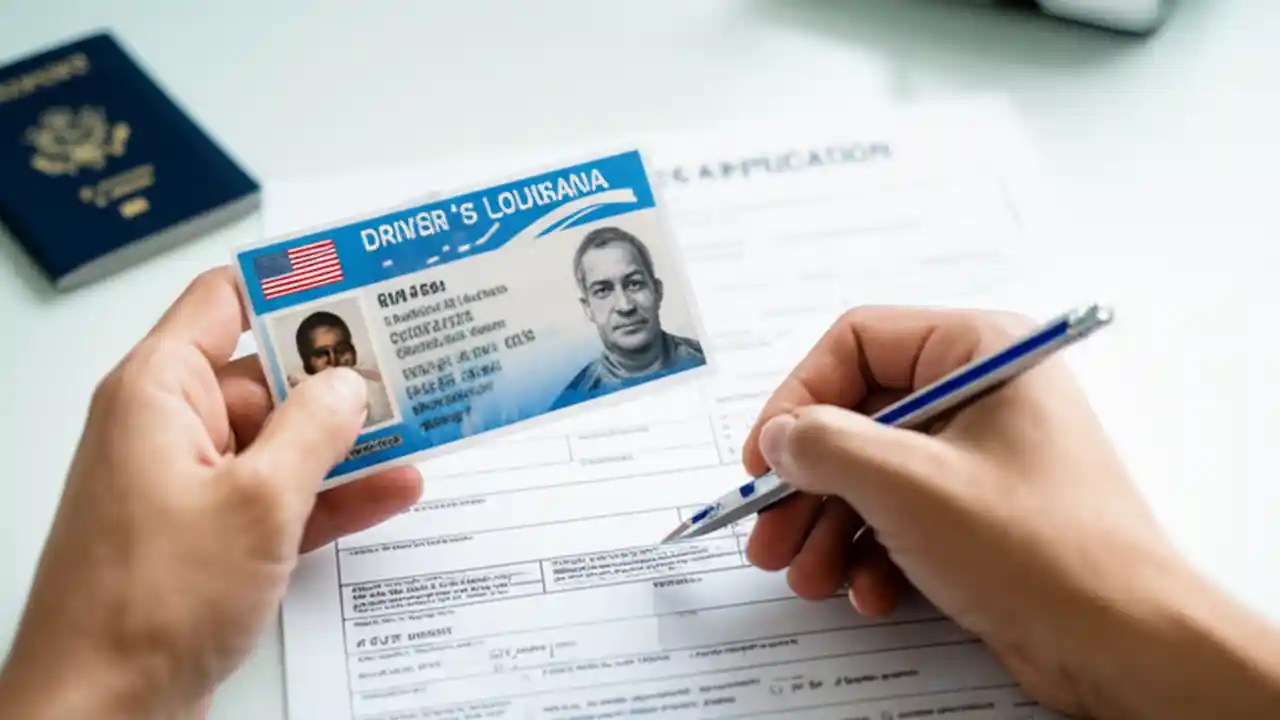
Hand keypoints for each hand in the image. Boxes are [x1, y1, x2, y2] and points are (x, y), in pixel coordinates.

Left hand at [0, 268, 421, 718]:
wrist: (102, 709)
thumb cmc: (148, 603)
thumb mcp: (258, 501)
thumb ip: (314, 431)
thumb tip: (350, 384)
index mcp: (160, 392)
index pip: (228, 302)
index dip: (294, 286)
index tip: (360, 283)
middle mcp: (172, 427)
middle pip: (269, 373)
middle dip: (341, 371)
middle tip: (413, 359)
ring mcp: (195, 482)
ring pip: (285, 437)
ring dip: (350, 436)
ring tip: (424, 417)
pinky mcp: (213, 532)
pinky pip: (284, 494)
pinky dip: (335, 491)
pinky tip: (394, 486)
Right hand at [741, 307, 1279, 718]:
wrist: (1125, 644)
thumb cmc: (1042, 550)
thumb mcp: (910, 486)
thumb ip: (826, 447)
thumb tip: (781, 436)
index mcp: (980, 351)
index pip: (857, 343)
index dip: (799, 397)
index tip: (766, 456)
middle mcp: (981, 393)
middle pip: (858, 417)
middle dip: (808, 483)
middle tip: (768, 533)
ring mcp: (981, 455)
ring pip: (873, 473)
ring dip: (831, 527)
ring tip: (808, 576)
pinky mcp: (980, 512)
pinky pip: (903, 515)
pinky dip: (874, 552)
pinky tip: (867, 592)